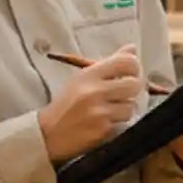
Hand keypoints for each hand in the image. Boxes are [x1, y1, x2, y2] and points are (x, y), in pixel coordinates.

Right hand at [38, 44, 141, 161]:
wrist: (48, 133)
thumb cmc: (67, 104)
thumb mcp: (82, 79)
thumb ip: (109, 64)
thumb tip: (132, 49)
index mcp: (89, 75)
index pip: (126, 62)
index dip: (134, 67)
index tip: (131, 73)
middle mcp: (95, 91)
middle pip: (134, 84)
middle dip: (132, 89)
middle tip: (123, 93)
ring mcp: (100, 112)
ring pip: (131, 106)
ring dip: (124, 109)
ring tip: (109, 111)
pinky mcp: (103, 131)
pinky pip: (123, 124)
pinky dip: (117, 124)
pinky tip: (104, 123)